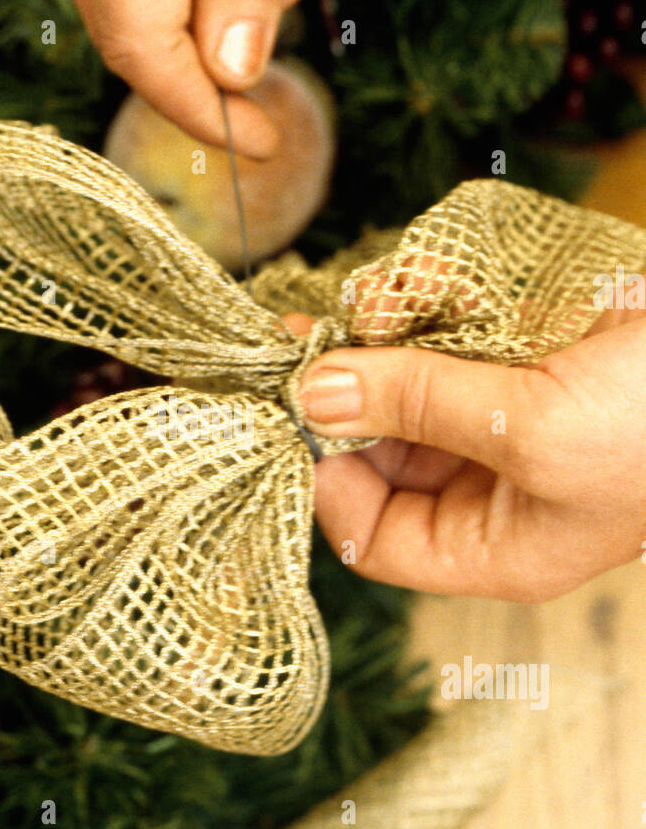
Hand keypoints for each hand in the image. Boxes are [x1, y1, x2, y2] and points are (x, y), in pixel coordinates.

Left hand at [286, 304, 645, 601]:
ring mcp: (511, 423)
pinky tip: (411, 281)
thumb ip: (417, 403)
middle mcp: (495, 493)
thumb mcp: (533, 425)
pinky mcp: (527, 360)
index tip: (296, 407)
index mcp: (495, 547)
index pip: (372, 534)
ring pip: (410, 387)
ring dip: (384, 338)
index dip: (325, 475)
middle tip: (307, 332)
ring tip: (369, 298)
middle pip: (382, 452)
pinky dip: (427, 306)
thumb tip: (314, 390)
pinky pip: (451, 339)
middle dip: (348, 392)